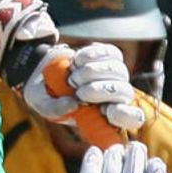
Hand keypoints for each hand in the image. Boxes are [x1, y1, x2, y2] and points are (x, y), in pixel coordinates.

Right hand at [20, 43, 144, 135]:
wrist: (41, 69)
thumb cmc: (45, 95)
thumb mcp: (43, 105)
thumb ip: (54, 110)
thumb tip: (73, 104)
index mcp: (102, 116)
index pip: (129, 119)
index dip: (126, 115)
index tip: (109, 111)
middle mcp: (113, 97)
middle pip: (124, 92)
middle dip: (101, 90)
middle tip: (77, 90)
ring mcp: (114, 76)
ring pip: (118, 71)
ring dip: (93, 71)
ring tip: (72, 75)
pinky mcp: (109, 56)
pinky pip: (111, 53)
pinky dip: (93, 55)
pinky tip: (77, 60)